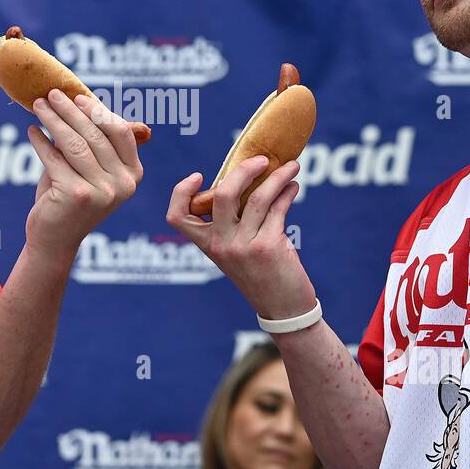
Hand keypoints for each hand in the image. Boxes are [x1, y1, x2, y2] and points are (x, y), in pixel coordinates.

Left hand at [24, 88, 143, 258]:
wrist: (55, 238)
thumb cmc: (72, 196)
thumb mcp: (90, 168)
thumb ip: (95, 140)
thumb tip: (85, 99)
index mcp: (134, 174)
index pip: (120, 131)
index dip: (98, 111)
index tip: (77, 98)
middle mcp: (123, 184)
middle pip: (95, 135)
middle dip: (70, 111)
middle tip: (51, 95)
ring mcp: (102, 191)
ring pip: (74, 144)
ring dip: (52, 120)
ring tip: (37, 107)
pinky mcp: (76, 195)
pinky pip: (55, 159)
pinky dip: (40, 142)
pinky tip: (32, 131)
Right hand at [165, 156, 316, 320]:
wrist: (282, 308)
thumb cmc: (260, 275)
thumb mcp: (236, 252)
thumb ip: (234, 223)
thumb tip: (248, 179)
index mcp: (207, 244)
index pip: (177, 217)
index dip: (181, 192)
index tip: (200, 175)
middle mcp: (221, 244)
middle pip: (223, 195)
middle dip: (244, 170)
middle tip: (261, 160)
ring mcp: (244, 246)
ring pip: (258, 197)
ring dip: (278, 177)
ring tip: (292, 167)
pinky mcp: (269, 246)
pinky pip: (278, 209)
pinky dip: (287, 193)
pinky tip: (292, 187)